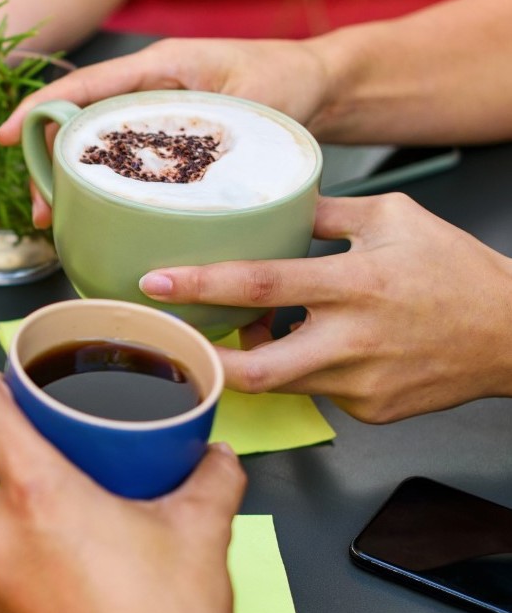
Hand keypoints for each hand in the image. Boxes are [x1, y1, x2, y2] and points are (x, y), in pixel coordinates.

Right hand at [0, 38, 334, 227]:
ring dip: (71, 182)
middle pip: (77, 124)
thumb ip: (219, 134)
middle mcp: (146, 87)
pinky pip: (119, 161)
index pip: (85, 87)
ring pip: (93, 147)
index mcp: (159, 66)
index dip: (38, 111)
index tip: (5, 136)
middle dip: (48, 165)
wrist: (321, 85)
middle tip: (42, 210)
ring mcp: (151, 113)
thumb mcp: (257, 105)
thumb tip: (184, 176)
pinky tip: (96, 216)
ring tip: (59, 221)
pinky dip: (101, 187)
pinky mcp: (162, 138)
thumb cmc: (291, 82)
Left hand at [138, 193, 511, 421]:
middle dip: (203, 359)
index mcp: (355, 284)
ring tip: (249, 330)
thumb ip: (322, 212)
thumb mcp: (392, 219)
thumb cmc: (457, 273)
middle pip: (255, 368)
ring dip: (251, 358)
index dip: (202, 286)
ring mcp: (361, 384)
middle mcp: (354, 341)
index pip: (262, 285)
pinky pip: (314, 392)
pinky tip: (313, 347)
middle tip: (171, 340)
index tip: (155, 282)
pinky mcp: (369, 411)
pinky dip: (301, 371)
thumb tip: (267, 201)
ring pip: (280, 382)